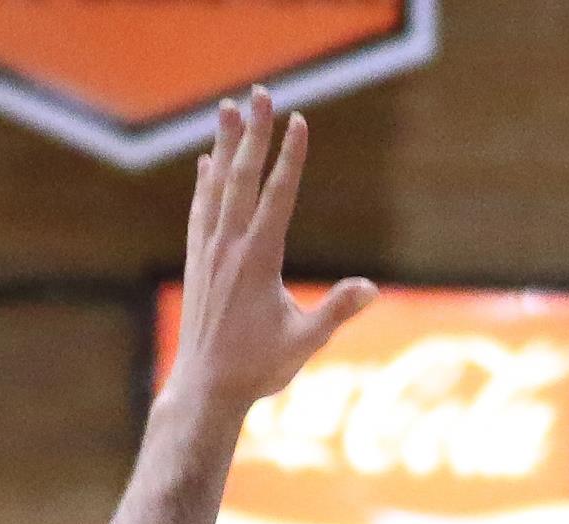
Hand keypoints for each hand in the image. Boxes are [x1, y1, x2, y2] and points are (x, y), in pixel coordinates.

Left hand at [166, 90, 375, 412]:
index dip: (290, 158)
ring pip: (217, 186)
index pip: (277, 196)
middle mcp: (229, 247)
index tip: (299, 122)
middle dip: (253, 132)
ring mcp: (209, 251)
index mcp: (258, 260)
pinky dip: (205, 182)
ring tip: (228, 108)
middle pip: (242, 176)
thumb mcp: (305, 343)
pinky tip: (206, 163)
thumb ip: (336, 312)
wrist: (206, 387)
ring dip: (225, 144)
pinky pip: (201, 210)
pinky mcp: (197, 261)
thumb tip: (370, 288)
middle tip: (260, 93)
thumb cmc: (258, 367)